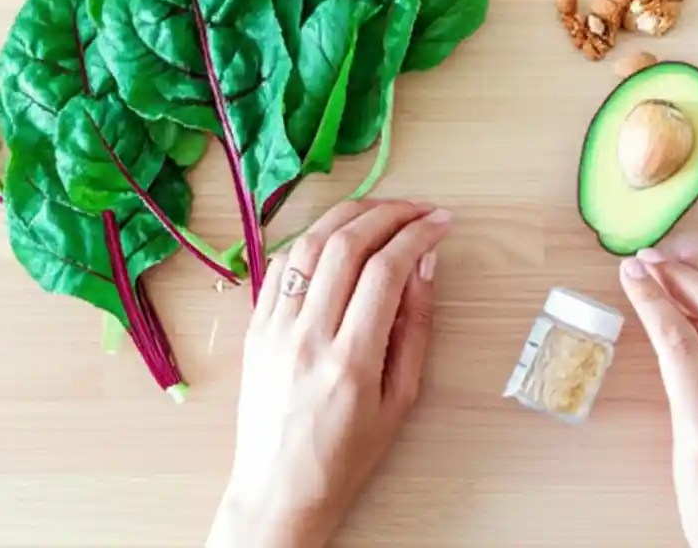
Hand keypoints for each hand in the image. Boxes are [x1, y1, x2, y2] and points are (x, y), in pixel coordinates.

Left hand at [207, 200, 451, 547]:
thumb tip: (424, 265)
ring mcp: (273, 329)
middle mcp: (307, 337)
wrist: (280, 488)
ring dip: (350, 216)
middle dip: (390, 214)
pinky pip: (281, 265)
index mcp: (350, 361)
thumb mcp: (400, 399)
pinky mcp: (254, 328)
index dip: (419, 235)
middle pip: (346, 245)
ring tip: (383, 212)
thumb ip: (414, 328)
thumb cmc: (347, 453)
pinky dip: (313, 239)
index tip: (442, 223)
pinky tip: (338, 236)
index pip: (386, 270)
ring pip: (309, 245)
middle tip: (419, 209)